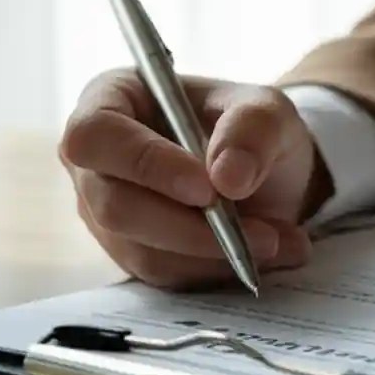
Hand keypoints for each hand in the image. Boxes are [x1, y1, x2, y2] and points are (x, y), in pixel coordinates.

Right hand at [59, 69, 333, 288]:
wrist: (266, 174)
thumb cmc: (251, 128)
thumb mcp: (268, 110)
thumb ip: (253, 129)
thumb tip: (228, 177)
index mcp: (109, 100)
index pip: (96, 134)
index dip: (145, 164)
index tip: (206, 188)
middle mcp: (95, 162)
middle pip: (115, 206)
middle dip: (190, 226)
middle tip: (261, 232)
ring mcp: (107, 213)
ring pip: (143, 250)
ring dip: (215, 253)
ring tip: (279, 241)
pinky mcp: (133, 253)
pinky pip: (165, 274)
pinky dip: (218, 269)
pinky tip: (265, 254)